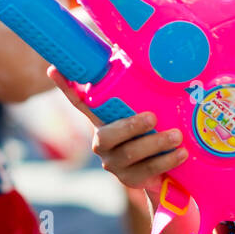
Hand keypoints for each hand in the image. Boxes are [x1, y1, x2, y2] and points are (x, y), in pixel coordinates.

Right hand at [48, 67, 186, 190]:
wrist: (166, 174)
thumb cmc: (154, 133)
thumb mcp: (148, 111)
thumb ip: (144, 92)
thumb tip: (148, 54)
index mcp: (102, 120)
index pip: (79, 101)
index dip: (65, 86)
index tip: (53, 68)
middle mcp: (103, 142)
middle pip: (107, 136)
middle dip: (130, 126)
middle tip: (152, 117)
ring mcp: (114, 163)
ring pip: (129, 155)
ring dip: (154, 144)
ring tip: (176, 136)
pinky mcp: (129, 180)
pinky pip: (145, 170)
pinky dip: (165, 161)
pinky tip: (181, 154)